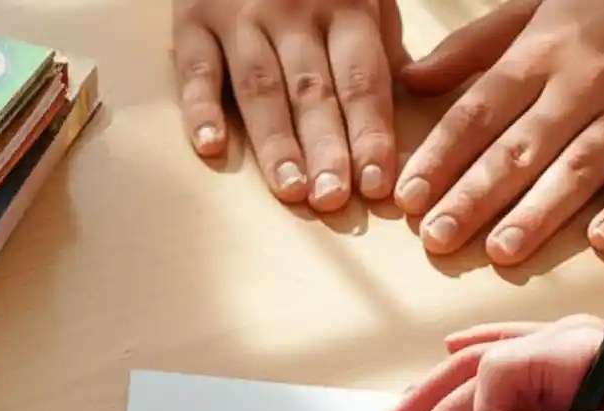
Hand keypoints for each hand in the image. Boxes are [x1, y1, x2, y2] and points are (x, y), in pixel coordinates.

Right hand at [173, 0, 410, 209]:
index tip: (378, 183)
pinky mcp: (192, 19)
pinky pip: (196, 69)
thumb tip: (410, 100)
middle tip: (333, 198)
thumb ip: (378, 43)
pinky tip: (211, 147)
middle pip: (312, 91)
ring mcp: (240, 16)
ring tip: (289, 191)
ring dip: (276, 142)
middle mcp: (293, 12)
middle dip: (326, 148)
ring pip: (261, 88)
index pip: (362, 80)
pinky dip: (201, 108)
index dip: (370, 133)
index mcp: (346, 6)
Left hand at [394, 0, 603, 263]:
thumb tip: (410, 81)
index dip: (440, 158)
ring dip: (540, 212)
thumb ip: (473, 48)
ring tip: (501, 250)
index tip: (408, 198)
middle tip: (438, 237)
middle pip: (520, 148)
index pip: (478, 114)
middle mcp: (586, 83)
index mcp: (541, 54)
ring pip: (583, 166)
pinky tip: (602, 239)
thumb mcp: (534, 7)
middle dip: (475, 197)